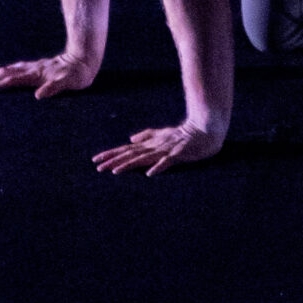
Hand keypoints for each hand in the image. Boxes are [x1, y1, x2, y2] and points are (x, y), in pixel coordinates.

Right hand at [0, 52, 97, 99]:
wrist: (87, 58)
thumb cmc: (78, 74)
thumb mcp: (68, 82)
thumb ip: (54, 88)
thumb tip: (39, 95)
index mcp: (36, 75)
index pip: (11, 81)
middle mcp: (33, 69)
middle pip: (6, 72)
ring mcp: (36, 68)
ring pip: (10, 69)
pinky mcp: (40, 68)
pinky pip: (18, 70)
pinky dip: (7, 72)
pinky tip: (5, 74)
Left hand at [92, 119, 225, 177]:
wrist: (207, 128)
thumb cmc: (186, 133)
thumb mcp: (164, 134)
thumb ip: (148, 136)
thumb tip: (131, 139)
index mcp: (151, 144)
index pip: (127, 149)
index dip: (112, 153)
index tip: (95, 160)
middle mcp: (156, 146)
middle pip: (132, 154)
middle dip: (115, 160)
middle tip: (98, 167)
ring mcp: (167, 150)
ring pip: (145, 158)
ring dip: (130, 165)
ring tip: (116, 171)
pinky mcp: (180, 154)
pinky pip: (168, 162)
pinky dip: (158, 167)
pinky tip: (149, 174)